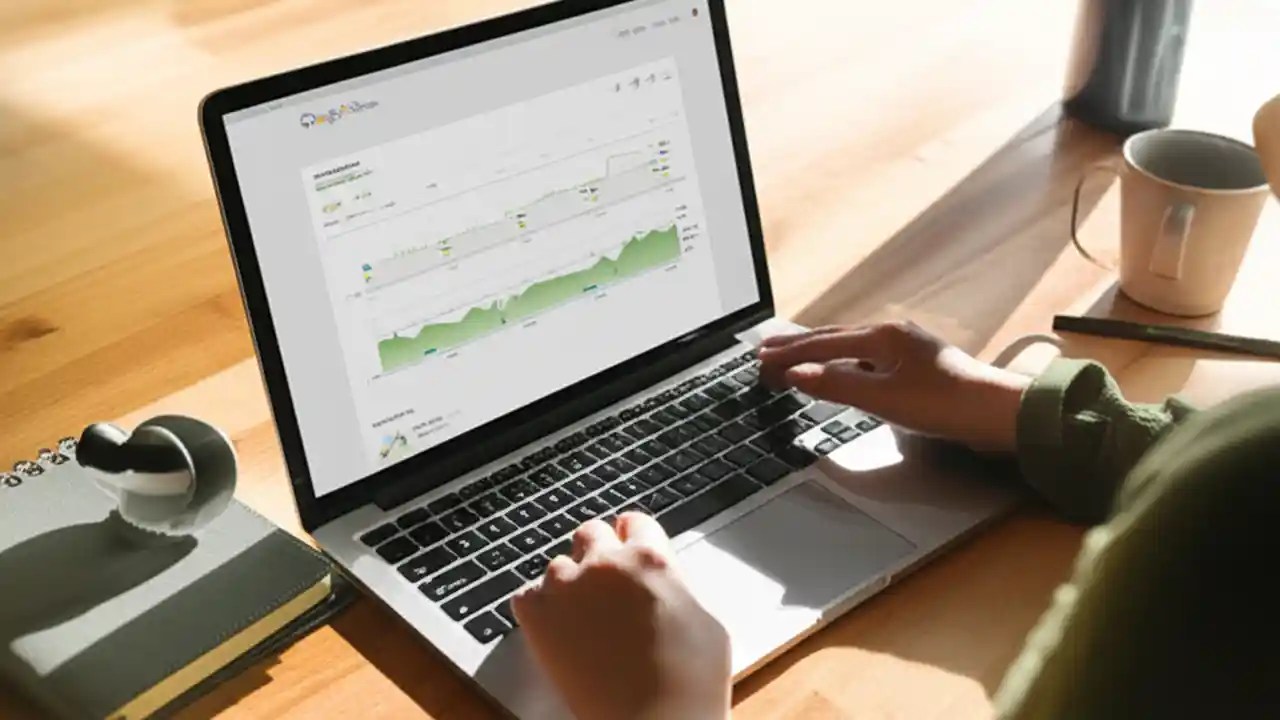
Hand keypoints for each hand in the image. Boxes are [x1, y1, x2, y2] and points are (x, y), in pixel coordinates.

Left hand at [513, 513, 730, 719]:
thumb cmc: (690, 682)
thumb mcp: (705, 619)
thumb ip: (676, 586)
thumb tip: (664, 584)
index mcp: (651, 558)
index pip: (633, 521)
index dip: (633, 538)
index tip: (630, 548)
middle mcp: (606, 563)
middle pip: (591, 532)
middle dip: (598, 553)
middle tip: (606, 583)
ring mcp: (567, 587)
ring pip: (557, 564)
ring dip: (569, 581)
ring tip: (582, 614)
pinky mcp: (537, 617)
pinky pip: (526, 595)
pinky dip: (538, 607)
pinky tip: (557, 628)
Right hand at [757, 321, 1028, 451]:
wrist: (996, 413)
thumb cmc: (946, 404)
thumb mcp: (882, 398)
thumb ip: (836, 385)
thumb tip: (798, 373)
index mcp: (882, 336)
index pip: (822, 343)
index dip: (789, 353)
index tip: (760, 358)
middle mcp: (892, 335)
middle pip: (833, 339)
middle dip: (797, 346)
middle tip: (765, 352)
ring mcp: (905, 348)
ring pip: (848, 347)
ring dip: (817, 353)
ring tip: (792, 358)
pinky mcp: (914, 366)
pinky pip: (864, 358)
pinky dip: (840, 363)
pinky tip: (839, 372)